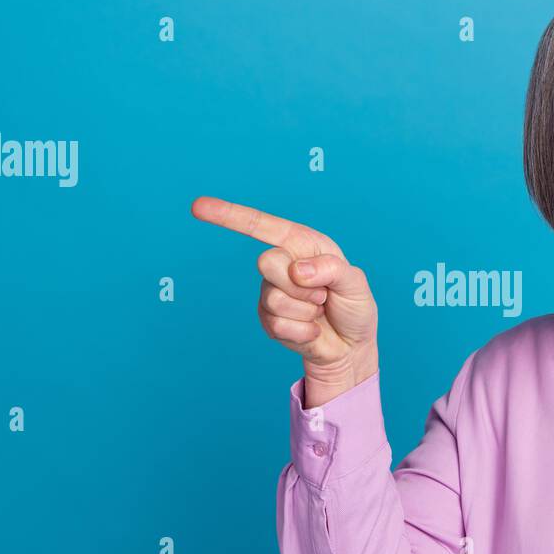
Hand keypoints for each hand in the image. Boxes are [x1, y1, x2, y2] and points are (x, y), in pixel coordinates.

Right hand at [191, 196, 378, 406]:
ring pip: (275, 299)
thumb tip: (297, 270)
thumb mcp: (356, 283)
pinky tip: (312, 330)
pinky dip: (303, 331)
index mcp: (302, 244)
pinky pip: (278, 325)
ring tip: (319, 311)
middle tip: (323, 295)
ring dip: (306, 311)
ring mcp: (271, 292)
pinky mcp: (268, 320)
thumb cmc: (354, 307)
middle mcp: (283, 264)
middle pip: (267, 262)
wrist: (350, 347)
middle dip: (301, 284)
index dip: (229, 215)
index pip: (262, 226)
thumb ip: (332, 269)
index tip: (198, 206)